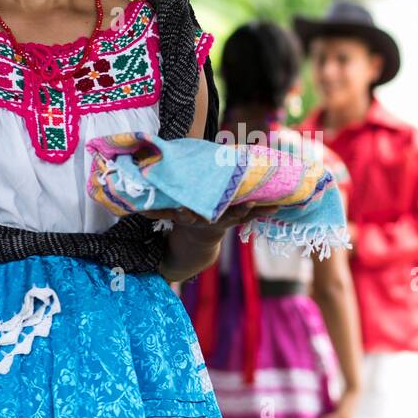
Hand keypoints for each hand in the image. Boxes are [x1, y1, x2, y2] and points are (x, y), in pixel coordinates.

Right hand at [139, 202, 276, 233]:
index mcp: (190, 215)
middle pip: (223, 215)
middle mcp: (209, 218)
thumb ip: (155, 201)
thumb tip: (136, 177)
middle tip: (247, 206)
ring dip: (257, 209)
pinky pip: (253, 214)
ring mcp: (226, 220)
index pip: (186, 214)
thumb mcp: (168, 208)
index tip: (183, 211)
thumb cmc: (185, 212)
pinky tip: (281, 204)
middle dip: (235, 211)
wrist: (199, 240)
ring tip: (273, 204)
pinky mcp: (237, 218)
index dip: (184, 212)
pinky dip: (266, 208)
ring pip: (244, 215)